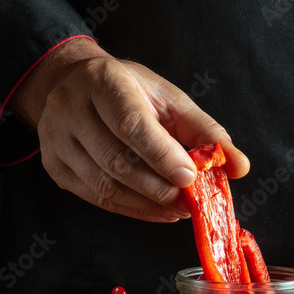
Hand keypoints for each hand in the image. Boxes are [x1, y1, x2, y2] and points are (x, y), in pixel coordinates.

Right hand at [11, 37, 248, 221]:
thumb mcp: (169, 99)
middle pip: (116, 161)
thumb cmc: (129, 90)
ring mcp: (57, 140)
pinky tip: (155, 211)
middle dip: (158, 187)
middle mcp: (71, 109)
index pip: (130, 124)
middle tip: (188, 201)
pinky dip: (131, 210)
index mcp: (103, 82)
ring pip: (104, 186)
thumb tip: (238, 167)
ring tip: (176, 209)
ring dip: (146, 205)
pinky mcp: (55, 167)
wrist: (72, 83)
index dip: (162, 155)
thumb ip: (205, 132)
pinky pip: (95, 199)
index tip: (190, 178)